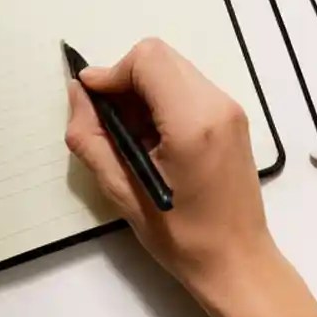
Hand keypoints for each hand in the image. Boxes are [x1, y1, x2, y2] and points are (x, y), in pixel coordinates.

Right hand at [65, 38, 275, 293]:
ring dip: (144, 91)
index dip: (111, 73)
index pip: (147, 60)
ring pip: (174, 69)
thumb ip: (91, 136)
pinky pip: (188, 87)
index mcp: (193, 122)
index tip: (92, 102)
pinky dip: (163, 100)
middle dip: (126, 80)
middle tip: (110, 122)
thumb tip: (79, 92)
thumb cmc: (180, 236)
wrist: (236, 259)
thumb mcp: (122, 191)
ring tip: (133, 137)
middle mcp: (217, 105)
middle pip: (160, 57)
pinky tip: (155, 140)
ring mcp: (230, 109)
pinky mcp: (233, 117)